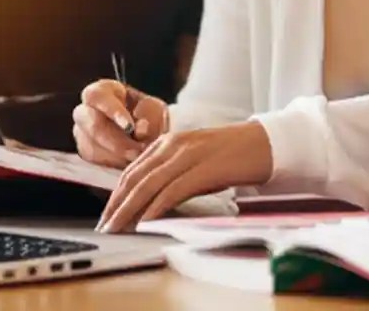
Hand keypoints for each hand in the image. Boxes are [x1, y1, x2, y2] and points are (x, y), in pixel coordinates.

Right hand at [72, 80, 167, 167]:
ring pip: (91, 146)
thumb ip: (148, 116)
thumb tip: (140, 130)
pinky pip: (94, 161)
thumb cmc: (150, 115)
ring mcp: (82, 133)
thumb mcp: (154, 110)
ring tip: (137, 158)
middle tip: (137, 151)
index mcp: (101, 91)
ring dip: (117, 156)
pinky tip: (128, 163)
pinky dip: (113, 164)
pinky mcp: (86, 153)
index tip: (130, 127)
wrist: (151, 133)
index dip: (112, 111)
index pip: (96, 96)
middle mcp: (85, 110)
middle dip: (116, 141)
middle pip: (91, 124)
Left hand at [97, 121, 272, 232]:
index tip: (107, 214)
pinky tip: (145, 221)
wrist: (264, 144)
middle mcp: (173, 145)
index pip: (132, 169)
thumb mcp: (194, 160)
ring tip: (117, 228)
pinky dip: (155, 207)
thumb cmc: (231, 156)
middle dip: (116, 204)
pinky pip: (172, 190)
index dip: (116, 194)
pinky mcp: (203, 169)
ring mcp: (188, 155)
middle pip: (134, 178)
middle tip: (105, 226)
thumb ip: (172, 173)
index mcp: (168, 141)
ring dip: (128, 209)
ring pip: (148, 185)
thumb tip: (152, 201)